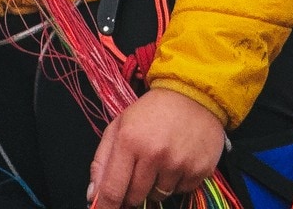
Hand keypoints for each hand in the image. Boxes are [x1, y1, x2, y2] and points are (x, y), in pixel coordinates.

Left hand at [88, 88, 225, 206]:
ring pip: (158, 196)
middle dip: (131, 192)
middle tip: (136, 173)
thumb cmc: (152, 111)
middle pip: (135, 197)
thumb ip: (102, 160)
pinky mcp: (199, 170)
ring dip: (154, 186)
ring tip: (159, 160)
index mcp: (129, 140)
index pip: (113, 189)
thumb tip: (93, 194)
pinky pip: (180, 191)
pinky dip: (175, 182)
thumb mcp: (119, 125)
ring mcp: (178, 164)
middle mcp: (154, 154)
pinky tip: (176, 160)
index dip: (106, 207)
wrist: (194, 94)